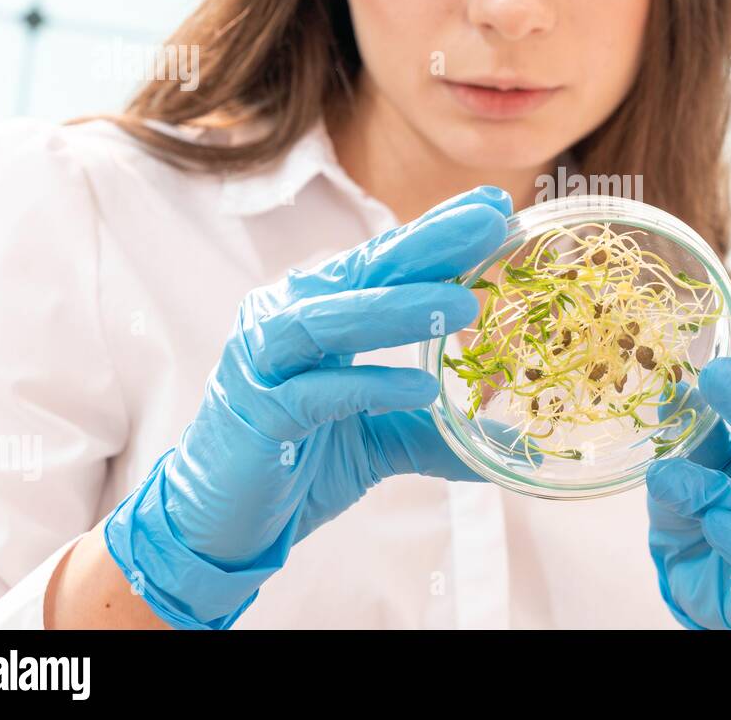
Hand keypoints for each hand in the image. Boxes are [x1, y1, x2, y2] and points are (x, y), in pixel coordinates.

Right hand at [103, 186, 511, 628]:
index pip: (384, 261)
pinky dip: (369, 387)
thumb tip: (510, 446)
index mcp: (317, 310)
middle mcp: (287, 318)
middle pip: (364, 270)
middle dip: (430, 243)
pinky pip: (318, 393)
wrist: (220, 524)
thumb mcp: (379, 440)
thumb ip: (435, 430)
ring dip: (401, 308)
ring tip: (465, 305)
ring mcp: (266, 361)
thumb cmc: (294, 463)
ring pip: (334, 319)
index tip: (496, 206)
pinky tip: (420, 391)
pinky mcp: (257, 412)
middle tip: (490, 220)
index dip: (439, 232)